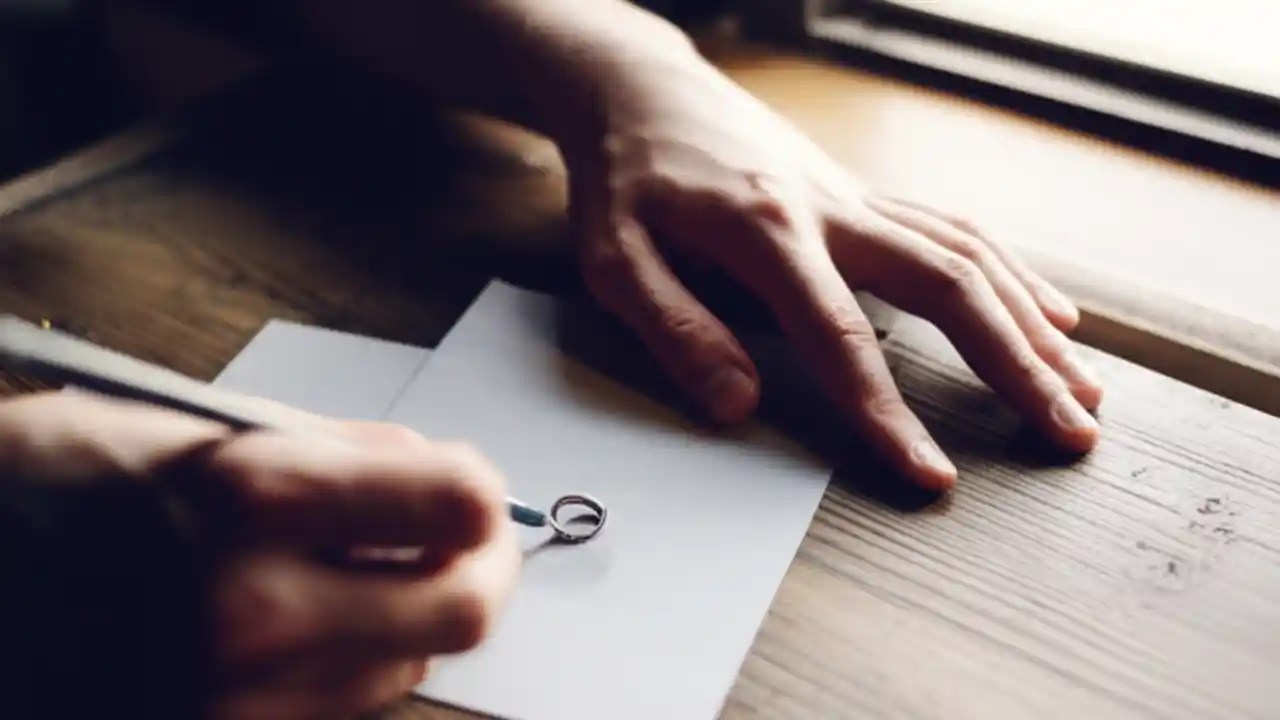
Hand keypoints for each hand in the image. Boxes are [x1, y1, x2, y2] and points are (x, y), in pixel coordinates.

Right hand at [0, 392, 519, 719]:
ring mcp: (240, 699)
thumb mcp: (196, 428)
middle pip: (464, 611)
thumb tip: (440, 468)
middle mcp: (257, 613)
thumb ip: (339, 449)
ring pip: (411, 666)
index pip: (461, 506)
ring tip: (347, 572)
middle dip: (482, 569)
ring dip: (409, 615)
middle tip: (469, 541)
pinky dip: (355, 661)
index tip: (470, 486)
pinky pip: (346, 707)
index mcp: (254, 500)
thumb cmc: (58, 485)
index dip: (484, 492)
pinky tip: (306, 621)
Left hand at [559, 39, 1102, 489]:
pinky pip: (955, 230)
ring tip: (1083, 389)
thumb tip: (739, 405)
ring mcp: (857, 196)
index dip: (890, 412)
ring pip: (968, 254)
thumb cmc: (625, 176)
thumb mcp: (615, 255)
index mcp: (766, 232)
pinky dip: (1012, 273)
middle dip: (1014, 365)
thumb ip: (676, 328)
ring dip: (1031, 323)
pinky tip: (1049, 314)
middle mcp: (831, 209)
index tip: (935, 475)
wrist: (644, 88)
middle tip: (1070, 432)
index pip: (841, 337)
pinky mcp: (864, 194)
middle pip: (947, 285)